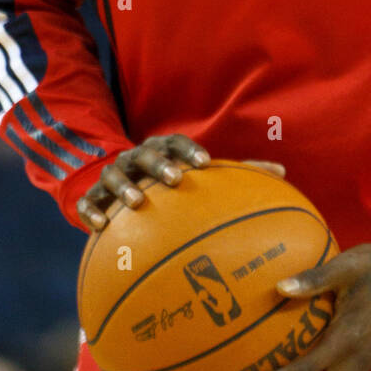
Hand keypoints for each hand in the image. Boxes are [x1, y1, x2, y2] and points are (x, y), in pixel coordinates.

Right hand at [76, 134, 284, 229]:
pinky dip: (92, 211)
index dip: (189, 150)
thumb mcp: (196, 173)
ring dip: (125, 186)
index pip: (176, 142)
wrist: (117, 183)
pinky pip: (88, 202)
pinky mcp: (92, 196)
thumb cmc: (170, 181)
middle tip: (175, 180)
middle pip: (147, 154)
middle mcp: (137, 157)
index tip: (204, 162)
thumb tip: (282, 173)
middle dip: (160, 164)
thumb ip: (236, 174)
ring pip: (115, 175)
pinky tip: (100, 227)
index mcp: (164, 150)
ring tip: (136, 202)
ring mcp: (113, 175)